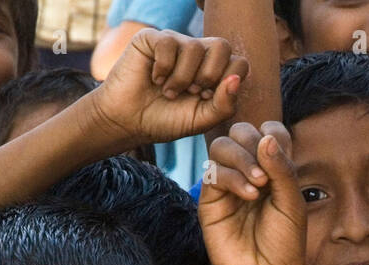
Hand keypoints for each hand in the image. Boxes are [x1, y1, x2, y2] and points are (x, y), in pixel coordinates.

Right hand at [89, 30, 247, 149]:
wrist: (130, 122)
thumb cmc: (167, 120)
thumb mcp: (202, 120)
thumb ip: (225, 104)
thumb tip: (236, 78)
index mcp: (213, 70)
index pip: (238, 62)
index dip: (227, 82)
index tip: (207, 98)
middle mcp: (196, 52)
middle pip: (222, 46)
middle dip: (210, 76)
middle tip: (193, 92)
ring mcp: (174, 42)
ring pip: (194, 47)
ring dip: (182, 78)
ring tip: (169, 92)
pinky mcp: (151, 38)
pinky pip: (168, 43)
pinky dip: (164, 68)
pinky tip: (155, 79)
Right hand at [199, 121, 305, 264]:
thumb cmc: (284, 244)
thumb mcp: (293, 204)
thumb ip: (282, 169)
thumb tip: (265, 137)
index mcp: (274, 170)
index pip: (269, 132)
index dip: (273, 133)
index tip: (282, 156)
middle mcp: (249, 172)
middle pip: (241, 131)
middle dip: (253, 142)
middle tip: (266, 172)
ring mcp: (228, 184)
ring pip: (222, 146)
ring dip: (242, 158)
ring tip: (259, 185)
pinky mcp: (211, 199)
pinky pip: (213, 171)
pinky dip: (232, 177)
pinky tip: (249, 195)